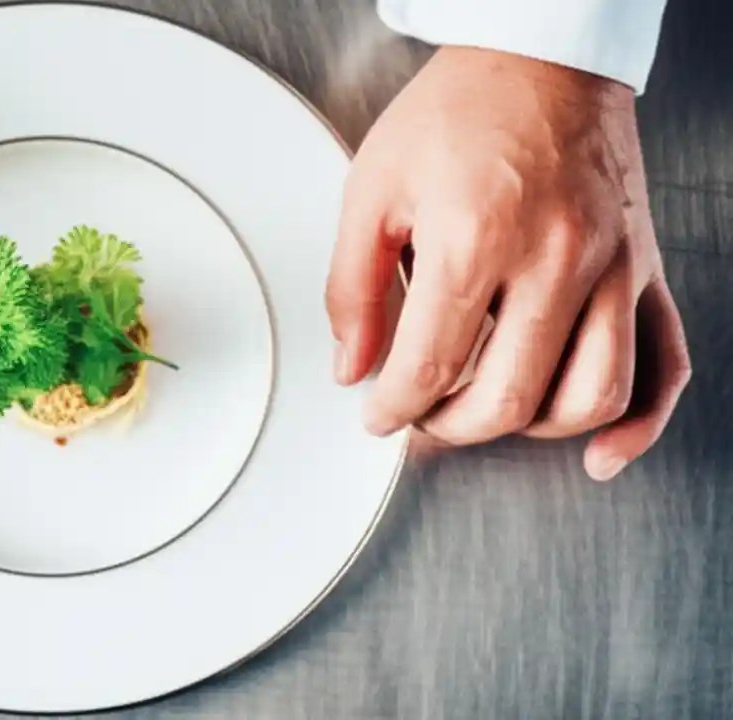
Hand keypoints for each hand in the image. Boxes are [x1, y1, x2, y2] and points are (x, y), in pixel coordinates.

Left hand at [326, 47, 690, 480]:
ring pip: (590, 395)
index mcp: (476, 236)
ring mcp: (611, 265)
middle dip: (452, 427)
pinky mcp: (644, 267)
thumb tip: (350, 368)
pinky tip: (598, 454)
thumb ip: (353, 288)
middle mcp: (555, 257)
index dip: (393, 408)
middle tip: (421, 416)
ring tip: (486, 415)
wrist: (541, 54)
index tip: (378, 415)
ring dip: (529, 428)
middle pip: (509, 396)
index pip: (430, 366)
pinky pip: (664, 363)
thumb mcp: (373, 189)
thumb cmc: (459, 111)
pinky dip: (637, 423)